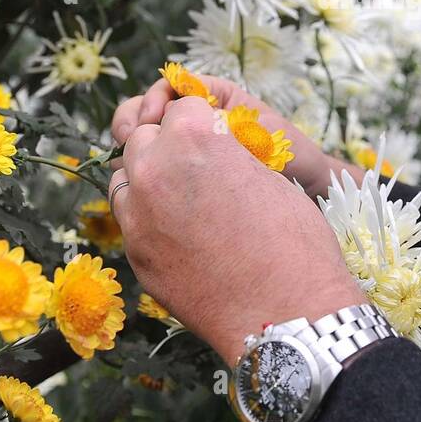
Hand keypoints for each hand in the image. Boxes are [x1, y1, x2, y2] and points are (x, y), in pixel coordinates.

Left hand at [107, 95, 367, 364]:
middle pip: (144, 136)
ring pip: (126, 176)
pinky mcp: (134, 254)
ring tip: (186, 198)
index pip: (181, 106)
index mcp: (194, 135)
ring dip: (151, 178)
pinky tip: (180, 230)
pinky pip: (130, 218)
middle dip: (169, 144)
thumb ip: (227, 152)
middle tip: (201, 168)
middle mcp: (154, 168)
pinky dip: (148, 215)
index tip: (218, 138)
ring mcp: (137, 214)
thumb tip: (211, 150)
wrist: (286, 315)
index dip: (203, 120)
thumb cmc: (294, 242)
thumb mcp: (268, 174)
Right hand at [111, 72, 358, 199]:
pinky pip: (156, 166)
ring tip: (127, 160)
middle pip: (149, 108)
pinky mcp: (185, 172)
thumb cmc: (290, 151)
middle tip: (130, 138)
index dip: (154, 99)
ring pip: (147, 138)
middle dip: (134, 119)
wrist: (305, 187)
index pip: (170, 86)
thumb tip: (182, 113)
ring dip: (134, 145)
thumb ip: (224, 121)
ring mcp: (189, 145)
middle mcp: (197, 116)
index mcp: (214, 96)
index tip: (154, 118)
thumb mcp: (260, 130)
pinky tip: (139, 185)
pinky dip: (145, 170)